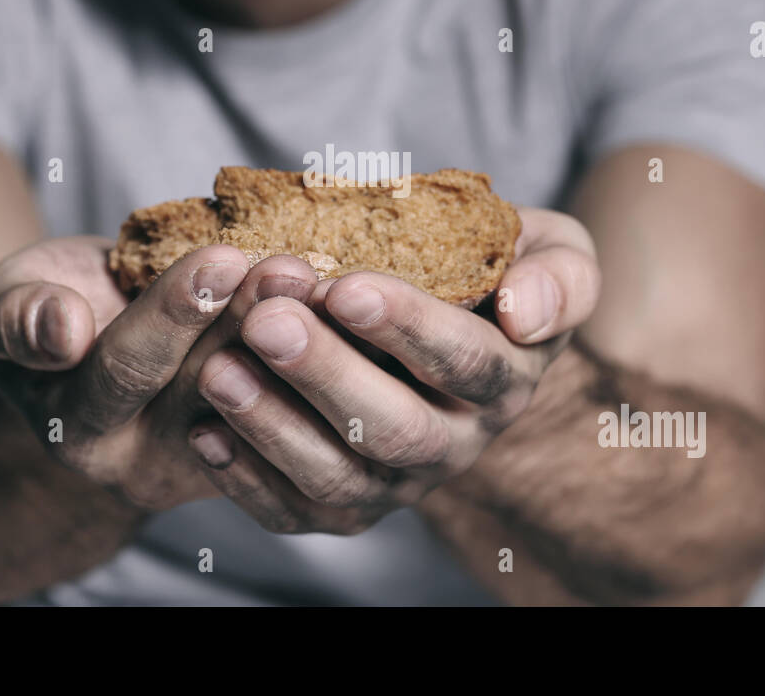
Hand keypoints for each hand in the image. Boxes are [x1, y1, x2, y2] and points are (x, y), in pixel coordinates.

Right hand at [0, 235, 324, 511]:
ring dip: (296, 342)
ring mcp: (208, 464)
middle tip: (292, 268)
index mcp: (76, 429)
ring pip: (261, 404)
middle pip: (206, 390)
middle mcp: (143, 463)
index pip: (128, 370)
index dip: (174, 314)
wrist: (90, 349)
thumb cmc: (50, 306)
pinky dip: (320, 360)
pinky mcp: (258, 452)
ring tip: (321, 282)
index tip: (221, 257)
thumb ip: (19, 317)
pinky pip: (295, 414)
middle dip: (250, 321)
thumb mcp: (6, 299)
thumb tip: (62, 331)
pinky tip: (344, 314)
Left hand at [184, 207, 599, 533]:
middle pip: (397, 429)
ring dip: (275, 426)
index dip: (408, 328)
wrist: (454, 315)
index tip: (346, 286)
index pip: (465, 362)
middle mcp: (458, 444)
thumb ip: (561, 276)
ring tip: (218, 370)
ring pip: (340, 478)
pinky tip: (204, 434)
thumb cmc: (490, 267)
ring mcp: (399, 484)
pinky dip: (247, 480)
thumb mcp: (549, 250)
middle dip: (327, 374)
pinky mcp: (344, 507)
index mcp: (507, 379)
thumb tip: (525, 313)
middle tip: (267, 320)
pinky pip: (295, 513)